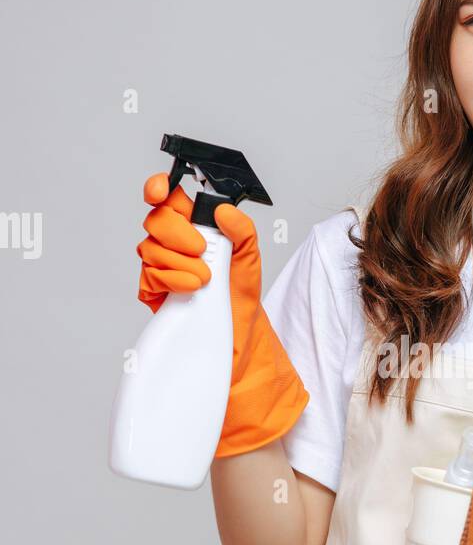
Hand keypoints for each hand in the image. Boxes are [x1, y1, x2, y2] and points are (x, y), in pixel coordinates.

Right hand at [136, 171, 308, 456]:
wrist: (237, 356)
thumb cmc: (243, 311)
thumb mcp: (252, 270)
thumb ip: (243, 236)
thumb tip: (226, 211)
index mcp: (199, 232)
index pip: (171, 199)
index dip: (161, 188)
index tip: (162, 190)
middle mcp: (177, 248)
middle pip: (156, 221)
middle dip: (177, 233)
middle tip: (202, 252)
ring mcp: (164, 272)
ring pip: (150, 249)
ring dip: (177, 261)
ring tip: (205, 281)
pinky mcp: (156, 297)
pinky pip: (148, 278)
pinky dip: (170, 280)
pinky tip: (191, 290)